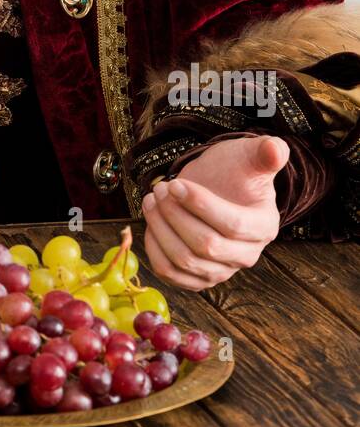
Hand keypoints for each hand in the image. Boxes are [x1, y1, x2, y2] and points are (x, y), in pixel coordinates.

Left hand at [141, 135, 288, 290]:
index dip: (201, 205)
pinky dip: (154, 250)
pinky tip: (151, 223)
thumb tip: (275, 149)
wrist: (215, 186)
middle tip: (159, 189)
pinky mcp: (198, 277)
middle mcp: (247, 255)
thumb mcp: (249, 155)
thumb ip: (265, 152)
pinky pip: (171, 273)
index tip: (175, 184)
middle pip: (207, 246)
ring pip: (185, 261)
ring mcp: (222, 270)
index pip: (234, 225)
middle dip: (176, 215)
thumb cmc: (233, 169)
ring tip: (151, 200)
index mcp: (264, 226)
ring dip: (161, 229)